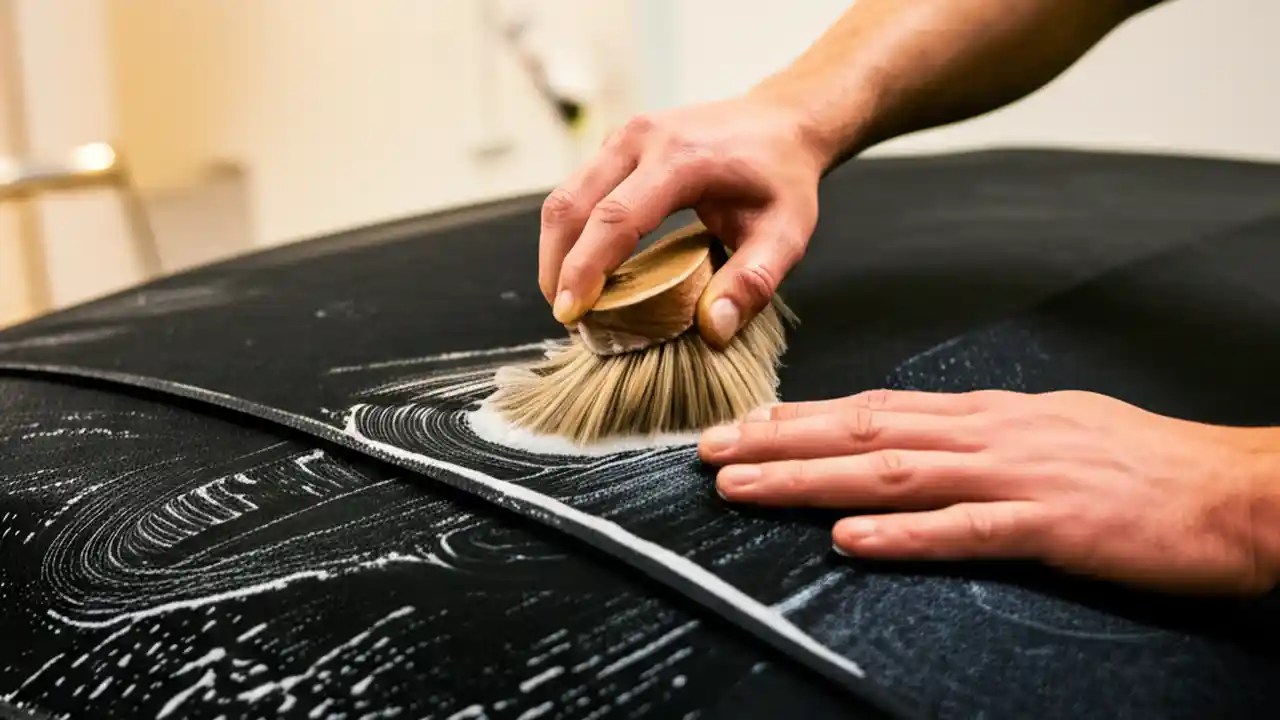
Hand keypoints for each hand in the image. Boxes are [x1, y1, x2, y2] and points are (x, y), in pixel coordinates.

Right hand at [537, 93, 826, 347]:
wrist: (781, 123)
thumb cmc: (783, 179)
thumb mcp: (785, 234)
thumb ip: (752, 282)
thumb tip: (714, 328)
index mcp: (681, 158)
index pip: (615, 218)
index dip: (586, 268)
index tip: (572, 313)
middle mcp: (642, 138)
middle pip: (572, 204)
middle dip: (557, 265)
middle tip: (566, 316)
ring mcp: (624, 136)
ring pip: (564, 194)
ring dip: (556, 249)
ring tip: (567, 297)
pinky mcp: (617, 144)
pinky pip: (577, 188)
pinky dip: (570, 231)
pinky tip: (582, 266)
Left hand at [698, 388, 1279, 594]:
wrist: (1229, 487)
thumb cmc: (1140, 462)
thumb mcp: (1048, 430)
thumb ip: (980, 436)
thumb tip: (921, 439)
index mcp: (984, 415)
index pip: (872, 409)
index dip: (799, 418)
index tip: (742, 425)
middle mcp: (986, 435)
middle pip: (862, 434)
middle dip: (778, 443)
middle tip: (710, 452)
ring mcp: (1015, 477)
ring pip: (891, 474)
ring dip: (810, 482)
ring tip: (744, 488)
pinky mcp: (1050, 524)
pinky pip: (967, 531)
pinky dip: (905, 535)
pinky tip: (851, 540)